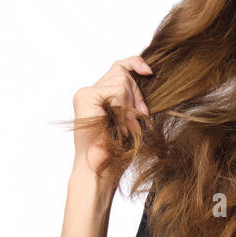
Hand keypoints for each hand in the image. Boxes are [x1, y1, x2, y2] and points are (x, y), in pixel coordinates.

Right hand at [72, 55, 151, 176]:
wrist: (101, 171)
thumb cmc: (115, 152)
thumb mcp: (129, 119)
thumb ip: (131, 99)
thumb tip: (147, 76)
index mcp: (96, 96)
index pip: (119, 68)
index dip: (135, 66)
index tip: (150, 72)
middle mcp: (88, 92)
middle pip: (122, 72)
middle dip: (136, 94)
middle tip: (138, 119)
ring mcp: (86, 94)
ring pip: (121, 80)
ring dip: (131, 106)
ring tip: (127, 128)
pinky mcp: (87, 97)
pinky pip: (116, 90)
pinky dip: (124, 108)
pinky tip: (121, 126)